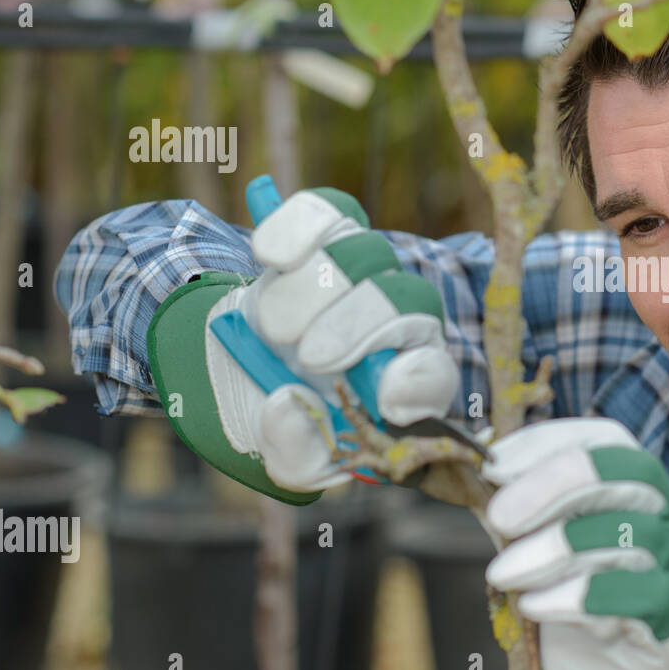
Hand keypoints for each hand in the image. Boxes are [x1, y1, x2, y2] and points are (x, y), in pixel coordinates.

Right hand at [148, 182, 460, 499]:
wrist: (234, 366)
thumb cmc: (282, 416)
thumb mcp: (289, 456)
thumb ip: (294, 448)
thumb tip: (287, 404)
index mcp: (402, 384)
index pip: (434, 375)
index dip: (415, 382)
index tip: (385, 399)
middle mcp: (396, 321)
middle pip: (405, 302)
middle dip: (356, 329)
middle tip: (308, 357)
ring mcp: (365, 271)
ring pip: (363, 257)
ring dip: (311, 292)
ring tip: (275, 329)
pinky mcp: (328, 232)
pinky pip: (329, 213)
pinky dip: (298, 230)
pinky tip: (271, 256)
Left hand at [482, 418, 668, 669]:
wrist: (634, 665)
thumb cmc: (592, 589)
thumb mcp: (567, 536)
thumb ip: (534, 504)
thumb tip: (485, 466)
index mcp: (641, 483)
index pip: (605, 439)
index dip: (548, 444)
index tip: (494, 464)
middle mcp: (666, 511)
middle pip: (622, 471)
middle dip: (551, 485)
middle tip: (498, 516)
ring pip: (621, 534)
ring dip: (549, 551)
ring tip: (502, 574)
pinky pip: (626, 594)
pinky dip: (570, 597)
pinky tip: (533, 605)